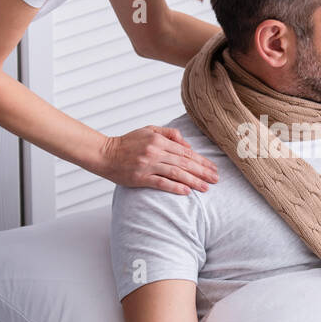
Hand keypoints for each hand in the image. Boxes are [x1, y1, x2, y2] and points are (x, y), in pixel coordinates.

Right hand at [97, 125, 218, 194]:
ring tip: (206, 187)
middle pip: (184, 162)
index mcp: (158, 139)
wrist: (104, 154)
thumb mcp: (148, 130)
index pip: (185, 152)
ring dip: (193, 181)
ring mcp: (147, 165)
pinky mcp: (140, 178)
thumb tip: (187, 145)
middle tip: (216, 179)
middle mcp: (155, 151)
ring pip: (176, 173)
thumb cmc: (127, 143)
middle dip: (202, 171)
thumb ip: (169, 134)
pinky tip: (186, 191)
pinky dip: (175, 187)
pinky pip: (161, 183)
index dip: (201, 160)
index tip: (213, 168)